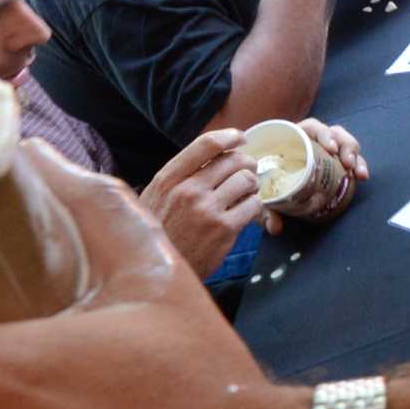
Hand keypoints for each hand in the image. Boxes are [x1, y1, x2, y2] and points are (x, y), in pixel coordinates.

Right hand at [140, 128, 262, 277]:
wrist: (156, 271)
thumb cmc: (158, 233)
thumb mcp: (155, 198)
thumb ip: (178, 177)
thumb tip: (211, 156)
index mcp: (168, 179)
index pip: (205, 144)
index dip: (228, 137)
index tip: (240, 137)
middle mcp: (187, 190)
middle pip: (232, 160)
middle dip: (245, 164)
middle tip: (247, 172)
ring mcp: (207, 210)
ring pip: (246, 180)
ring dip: (251, 185)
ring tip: (246, 193)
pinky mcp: (224, 229)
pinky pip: (253, 205)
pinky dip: (254, 206)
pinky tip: (246, 211)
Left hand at [265, 120, 368, 234]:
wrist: (265, 189)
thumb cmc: (263, 185)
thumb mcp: (263, 197)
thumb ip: (265, 210)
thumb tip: (275, 226)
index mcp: (294, 139)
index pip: (312, 128)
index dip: (324, 134)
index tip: (330, 148)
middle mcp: (313, 142)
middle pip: (335, 134)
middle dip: (346, 146)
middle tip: (348, 163)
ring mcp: (326, 153)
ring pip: (346, 146)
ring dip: (356, 157)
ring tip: (359, 173)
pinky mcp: (336, 164)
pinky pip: (351, 161)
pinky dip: (358, 166)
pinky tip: (362, 177)